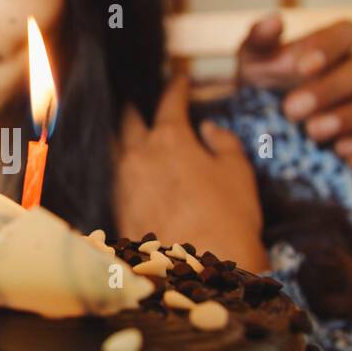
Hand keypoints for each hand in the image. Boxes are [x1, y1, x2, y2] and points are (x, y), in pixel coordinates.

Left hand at [115, 74, 267, 271]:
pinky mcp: (114, 209)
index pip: (170, 103)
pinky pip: (113, 178)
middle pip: (128, 121)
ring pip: (114, 149)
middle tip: (138, 99)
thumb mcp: (238, 174)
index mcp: (169, 139)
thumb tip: (209, 129)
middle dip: (134, 107)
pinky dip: (119, 169)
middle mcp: (138, 156)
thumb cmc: (226, 221)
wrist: (196, 272)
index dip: (175, 87)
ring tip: (125, 133)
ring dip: (120, 138)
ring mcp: (121, 183)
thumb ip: (223, 143)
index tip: (178, 78)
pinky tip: (125, 172)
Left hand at [238, 14, 351, 157]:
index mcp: (333, 46)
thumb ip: (259, 39)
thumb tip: (274, 18)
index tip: (302, 67)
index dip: (330, 46)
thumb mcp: (252, 62)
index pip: (347, 32)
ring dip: (350, 116)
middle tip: (291, 109)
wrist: (260, 129)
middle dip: (330, 90)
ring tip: (311, 131)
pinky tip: (339, 149)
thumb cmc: (260, 85)